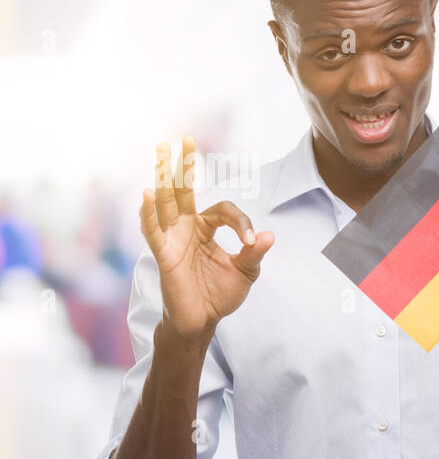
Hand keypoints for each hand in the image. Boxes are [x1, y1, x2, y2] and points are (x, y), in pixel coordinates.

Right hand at [140, 133, 274, 339]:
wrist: (202, 321)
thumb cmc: (220, 295)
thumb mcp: (245, 272)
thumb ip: (254, 253)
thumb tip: (269, 235)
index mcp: (207, 229)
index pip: (225, 211)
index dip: (241, 224)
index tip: (251, 243)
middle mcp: (188, 227)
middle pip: (185, 190)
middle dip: (185, 164)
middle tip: (186, 137)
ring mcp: (173, 238)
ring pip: (167, 202)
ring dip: (165, 177)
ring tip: (162, 151)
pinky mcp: (163, 253)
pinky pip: (153, 230)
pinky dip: (149, 213)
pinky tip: (148, 194)